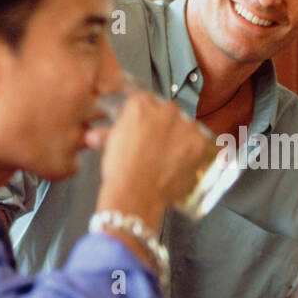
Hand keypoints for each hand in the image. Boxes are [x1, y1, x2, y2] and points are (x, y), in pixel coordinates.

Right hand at [96, 91, 212, 229]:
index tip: (148, 129)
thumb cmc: (122, 172)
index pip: (148, 102)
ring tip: (169, 157)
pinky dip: (194, 151)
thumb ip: (109, 133)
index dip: (147, 119)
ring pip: (186, 126)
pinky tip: (181, 162)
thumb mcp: (110, 145)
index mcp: (140, 104)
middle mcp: (165, 109)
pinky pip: (200, 141)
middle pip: (168, 112)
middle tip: (157, 146)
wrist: (136, 194)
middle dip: (164, 127)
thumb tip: (98, 134)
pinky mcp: (199, 141)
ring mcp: (184, 124)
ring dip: (180, 138)